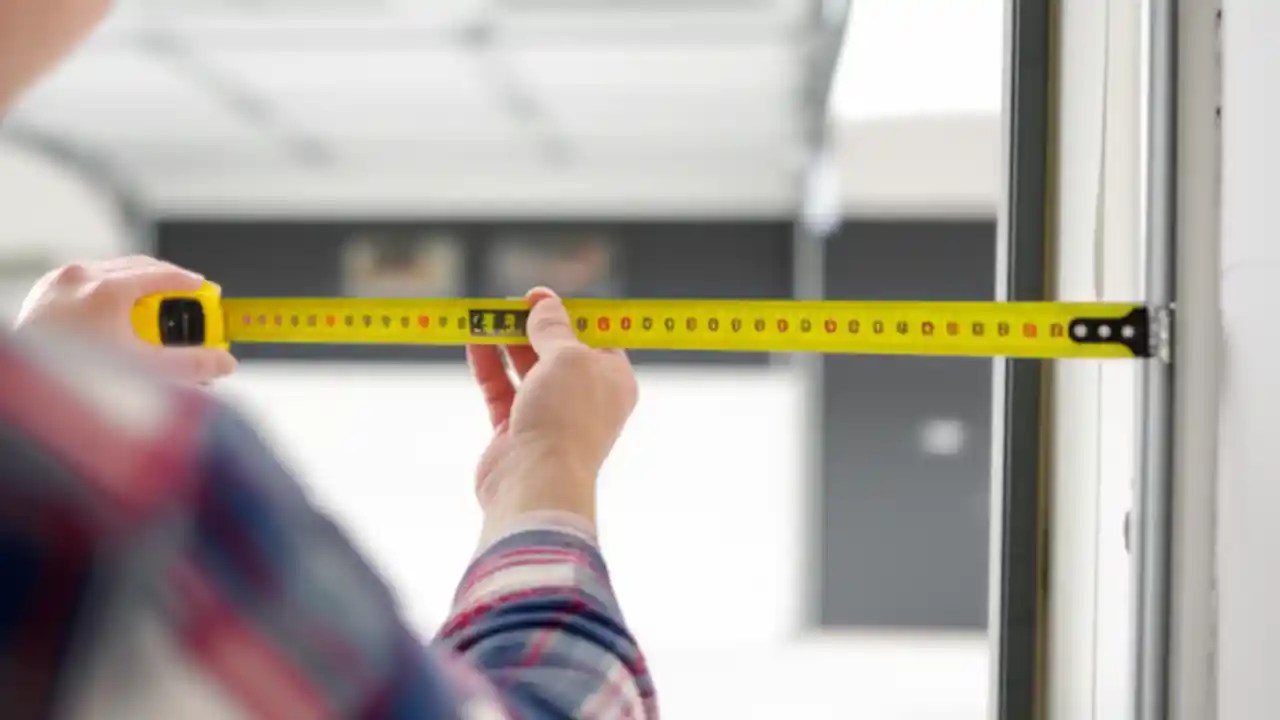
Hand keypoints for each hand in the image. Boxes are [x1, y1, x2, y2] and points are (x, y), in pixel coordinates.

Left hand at [13, 256, 236, 383]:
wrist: (18, 391)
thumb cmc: (73, 381)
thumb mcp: (145, 374)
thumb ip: (192, 366)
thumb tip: (223, 362)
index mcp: (107, 288)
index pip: (164, 274)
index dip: (193, 285)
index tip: (209, 294)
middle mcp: (78, 278)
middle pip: (137, 270)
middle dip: (166, 289)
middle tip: (186, 311)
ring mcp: (55, 285)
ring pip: (109, 276)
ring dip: (136, 294)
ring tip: (150, 324)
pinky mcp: (40, 297)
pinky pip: (83, 287)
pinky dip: (106, 300)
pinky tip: (114, 328)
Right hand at [467, 288, 637, 531]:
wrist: (536, 483)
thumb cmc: (567, 419)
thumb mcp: (568, 357)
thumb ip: (554, 328)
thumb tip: (545, 304)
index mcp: (612, 380)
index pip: (595, 337)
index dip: (569, 314)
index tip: (540, 296)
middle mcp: (584, 397)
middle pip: (556, 350)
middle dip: (532, 325)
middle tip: (507, 304)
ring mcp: (549, 415)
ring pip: (525, 368)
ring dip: (505, 341)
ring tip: (484, 315)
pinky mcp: (515, 429)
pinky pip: (500, 388)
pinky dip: (488, 364)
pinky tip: (474, 340)